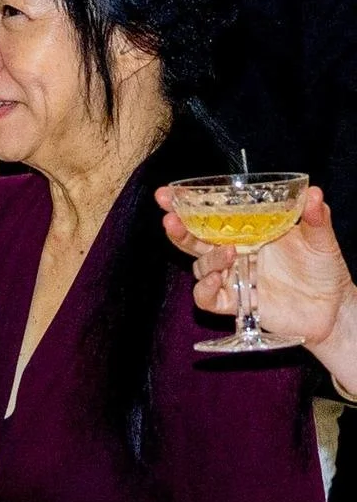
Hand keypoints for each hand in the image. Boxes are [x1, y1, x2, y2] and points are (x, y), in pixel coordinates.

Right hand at [160, 186, 355, 346]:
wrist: (333, 308)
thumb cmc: (324, 270)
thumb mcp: (321, 240)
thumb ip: (315, 218)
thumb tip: (314, 193)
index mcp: (247, 232)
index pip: (209, 215)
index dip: (185, 204)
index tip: (167, 194)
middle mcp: (234, 252)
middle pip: (193, 239)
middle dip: (177, 228)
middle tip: (170, 219)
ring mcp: (232, 278)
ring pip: (199, 266)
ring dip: (207, 258)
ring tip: (229, 252)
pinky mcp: (235, 302)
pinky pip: (206, 298)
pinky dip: (204, 289)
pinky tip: (216, 281)